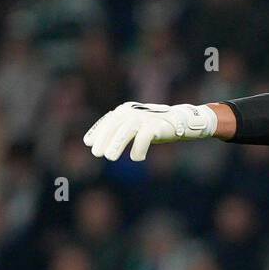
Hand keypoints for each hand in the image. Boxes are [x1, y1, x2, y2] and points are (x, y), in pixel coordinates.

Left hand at [83, 102, 217, 161]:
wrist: (181, 121)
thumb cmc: (153, 126)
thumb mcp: (133, 127)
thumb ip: (117, 132)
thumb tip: (94, 144)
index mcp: (126, 110)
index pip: (108, 120)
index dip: (97, 131)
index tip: (88, 143)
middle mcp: (134, 111)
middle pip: (115, 125)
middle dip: (104, 139)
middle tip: (97, 154)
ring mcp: (145, 118)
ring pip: (127, 130)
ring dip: (117, 144)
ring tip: (110, 158)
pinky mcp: (157, 125)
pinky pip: (145, 137)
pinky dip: (139, 149)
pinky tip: (136, 159)